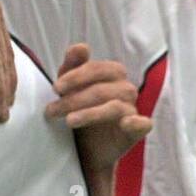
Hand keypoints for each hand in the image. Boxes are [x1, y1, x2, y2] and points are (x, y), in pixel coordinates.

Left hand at [46, 44, 150, 169]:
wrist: (84, 149)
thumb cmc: (78, 111)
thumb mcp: (69, 89)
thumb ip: (72, 67)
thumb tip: (81, 46)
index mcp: (112, 75)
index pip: (97, 68)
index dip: (76, 76)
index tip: (56, 88)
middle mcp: (125, 89)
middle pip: (102, 89)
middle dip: (75, 98)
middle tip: (52, 110)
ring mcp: (131, 110)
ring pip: (115, 106)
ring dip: (89, 113)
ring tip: (68, 121)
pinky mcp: (135, 131)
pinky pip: (143, 124)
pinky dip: (137, 122)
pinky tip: (125, 123)